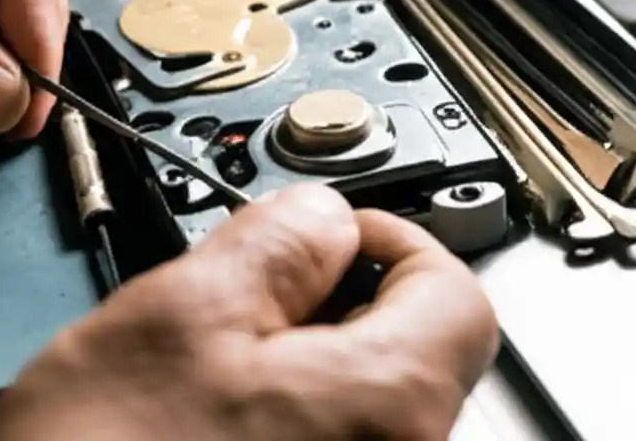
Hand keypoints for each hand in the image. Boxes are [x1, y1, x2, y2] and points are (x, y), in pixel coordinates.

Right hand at [0, 184, 499, 440]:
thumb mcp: (179, 316)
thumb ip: (277, 244)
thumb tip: (323, 217)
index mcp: (388, 405)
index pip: (455, 292)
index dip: (392, 240)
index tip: (331, 234)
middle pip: (409, 354)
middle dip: (331, 306)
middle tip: (246, 300)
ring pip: (359, 408)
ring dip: (298, 369)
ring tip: (208, 374)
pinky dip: (283, 425)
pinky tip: (208, 427)